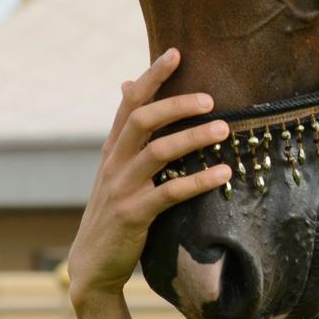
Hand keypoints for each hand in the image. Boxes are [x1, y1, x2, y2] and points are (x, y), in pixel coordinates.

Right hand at [67, 49, 230, 311]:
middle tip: (210, 98)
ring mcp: (122, 189)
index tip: (175, 53)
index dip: (151, 77)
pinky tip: (224, 173)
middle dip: (175, 103)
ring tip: (225, 129)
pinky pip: (170, 193)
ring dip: (193, 138)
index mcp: (112, 150)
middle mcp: (114, 164)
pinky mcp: (134, 215)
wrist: (94, 265)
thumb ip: (127, 133)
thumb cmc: (114, 212)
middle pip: (142, 120)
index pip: (130, 104)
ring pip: (157, 152)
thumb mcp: (115, 169)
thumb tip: (128, 85)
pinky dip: (199, 181)